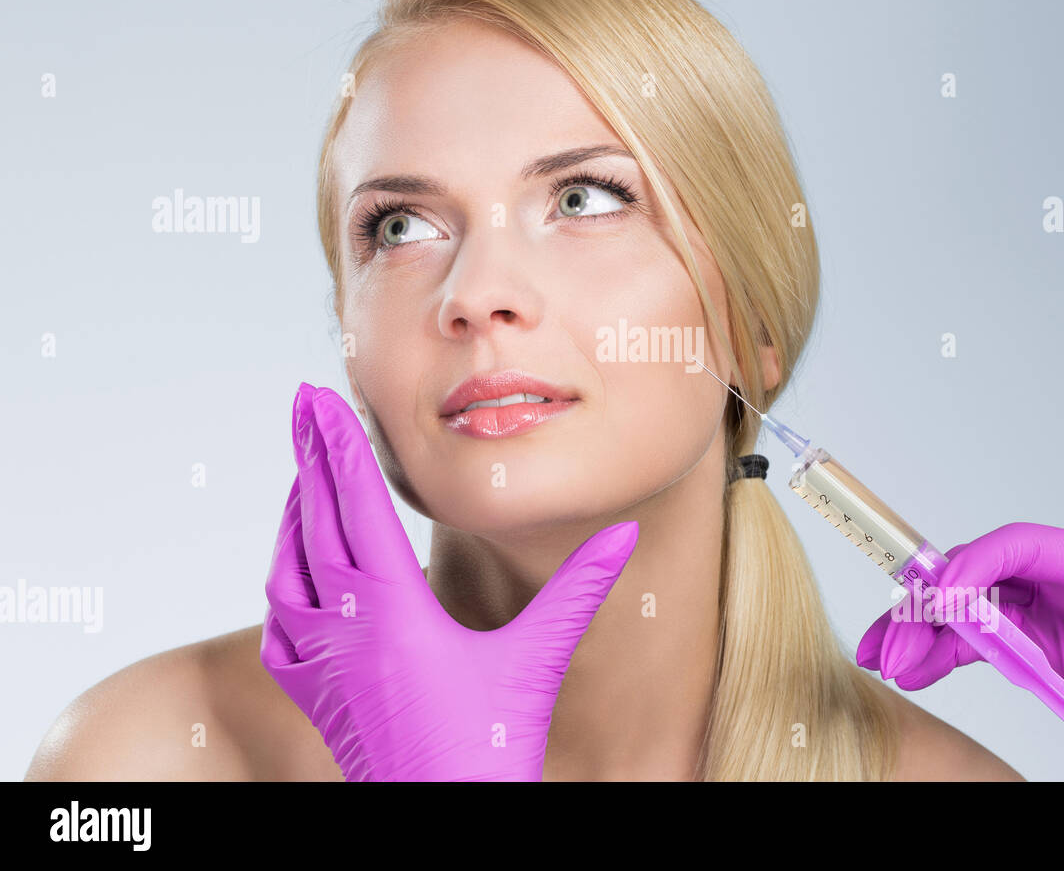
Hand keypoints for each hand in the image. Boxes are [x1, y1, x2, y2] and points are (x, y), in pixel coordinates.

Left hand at [260, 382, 639, 780]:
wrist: (441, 823)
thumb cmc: (490, 751)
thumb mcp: (537, 660)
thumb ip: (579, 590)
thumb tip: (625, 536)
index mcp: (394, 612)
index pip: (357, 504)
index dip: (340, 445)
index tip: (320, 398)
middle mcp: (344, 630)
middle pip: (313, 520)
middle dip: (308, 455)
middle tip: (300, 405)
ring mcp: (320, 664)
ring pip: (287, 568)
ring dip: (293, 512)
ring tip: (302, 472)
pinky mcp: (313, 694)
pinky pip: (280, 620)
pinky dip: (282, 576)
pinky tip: (293, 567)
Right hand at [855, 522, 1063, 779]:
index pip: (1015, 548)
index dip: (973, 567)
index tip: (943, 600)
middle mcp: (1056, 578)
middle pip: (975, 580)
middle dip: (928, 611)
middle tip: (893, 650)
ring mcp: (1046, 608)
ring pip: (969, 612)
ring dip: (925, 634)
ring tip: (886, 663)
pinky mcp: (1043, 639)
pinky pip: (985, 642)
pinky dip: (948, 656)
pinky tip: (919, 674)